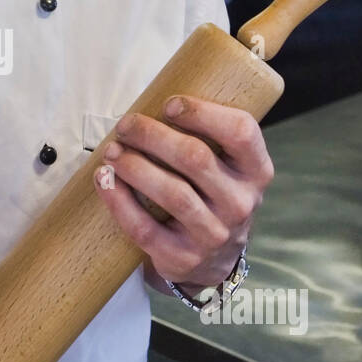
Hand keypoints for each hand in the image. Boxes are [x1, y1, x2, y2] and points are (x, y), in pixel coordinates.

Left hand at [93, 95, 273, 291]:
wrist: (214, 260)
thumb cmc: (212, 195)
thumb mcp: (228, 168)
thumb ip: (209, 138)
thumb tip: (153, 101)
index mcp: (256, 171)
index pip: (241, 132)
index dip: (203, 113)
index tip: (169, 104)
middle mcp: (241, 203)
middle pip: (195, 158)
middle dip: (152, 135)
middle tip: (125, 125)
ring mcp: (214, 234)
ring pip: (171, 193)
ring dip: (134, 166)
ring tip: (111, 151)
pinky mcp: (183, 258)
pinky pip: (144, 228)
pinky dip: (119, 201)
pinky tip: (104, 181)